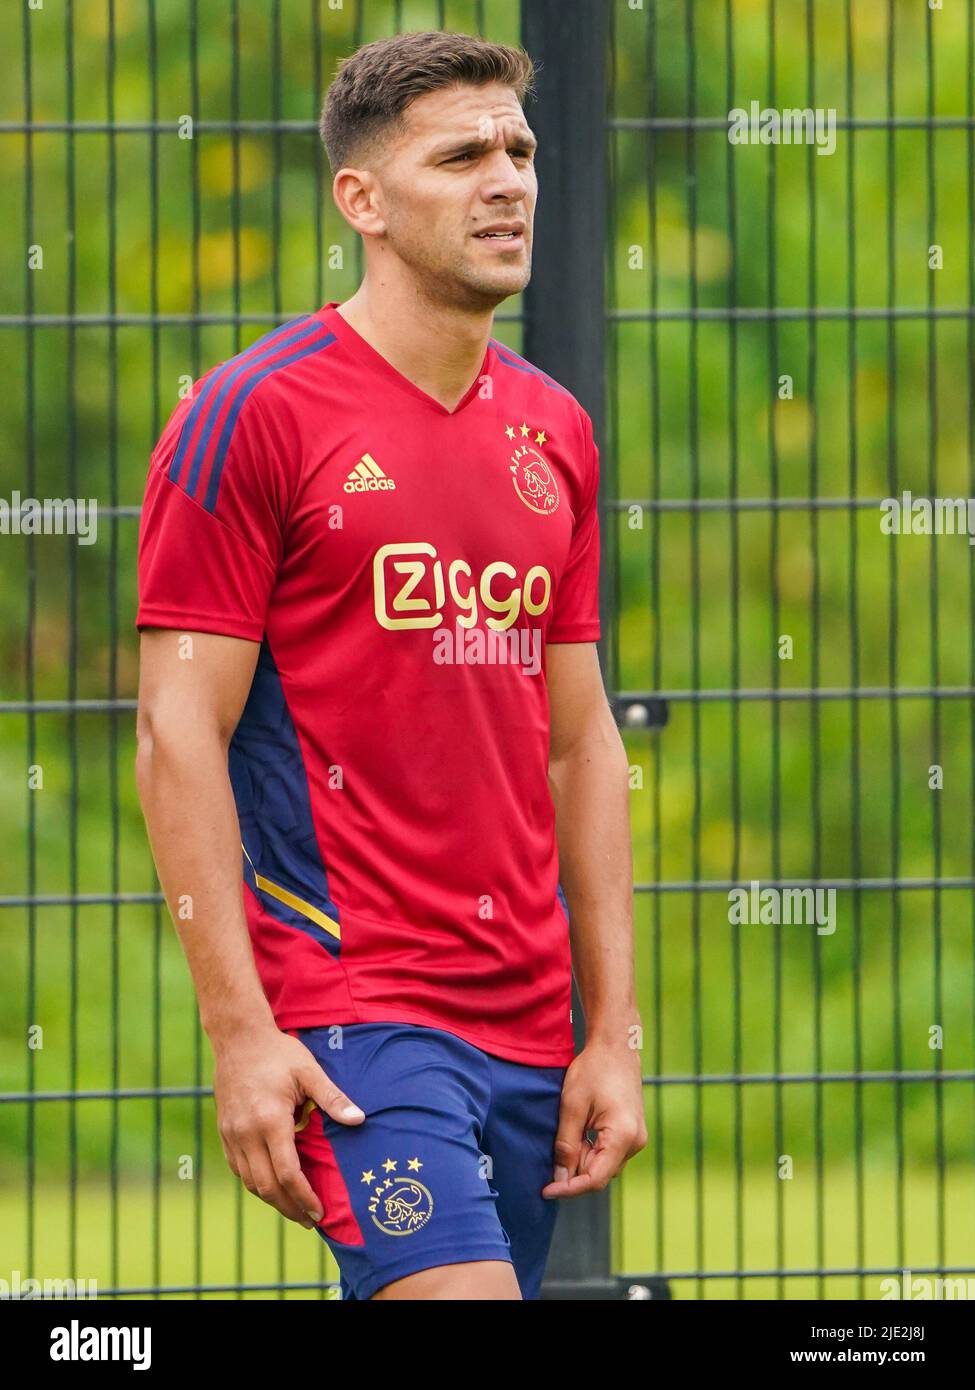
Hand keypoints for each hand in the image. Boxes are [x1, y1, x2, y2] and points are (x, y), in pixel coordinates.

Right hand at [212, 1026, 364, 1227]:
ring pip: (249, 1181)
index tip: (319, 1212)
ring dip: (272, 1199)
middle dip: (289, 1208)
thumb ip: (333, 1098)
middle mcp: (246, 1133)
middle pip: (266, 1186)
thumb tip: (360, 1120)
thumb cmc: (278, 1053)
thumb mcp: (310, 1071)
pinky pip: (238, 1168)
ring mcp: (231, 1134)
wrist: (238, 1038)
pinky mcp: (224, 1132)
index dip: (304, 1196)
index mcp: (270, 1120)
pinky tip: (271, 1186)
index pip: (287, 1173)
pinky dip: (255, 1182)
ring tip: (293, 1208)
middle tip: (310, 1220)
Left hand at [541, 1037, 646, 1198]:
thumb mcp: (572, 1106)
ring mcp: (636, 1139)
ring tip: (571, 1128)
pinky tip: (581, 1129)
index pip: (594, 1179)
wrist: (616, 1047)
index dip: (569, 1189)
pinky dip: (591, 1150)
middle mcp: (635, 1143)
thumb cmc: (593, 1070)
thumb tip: (560, 1179)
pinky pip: (609, 1154)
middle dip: (574, 1168)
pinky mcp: (632, 1134)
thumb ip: (566, 1145)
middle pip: (599, 1174)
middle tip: (556, 1144)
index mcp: (623, 1137)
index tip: (545, 1191)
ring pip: (604, 1166)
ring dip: (582, 1158)